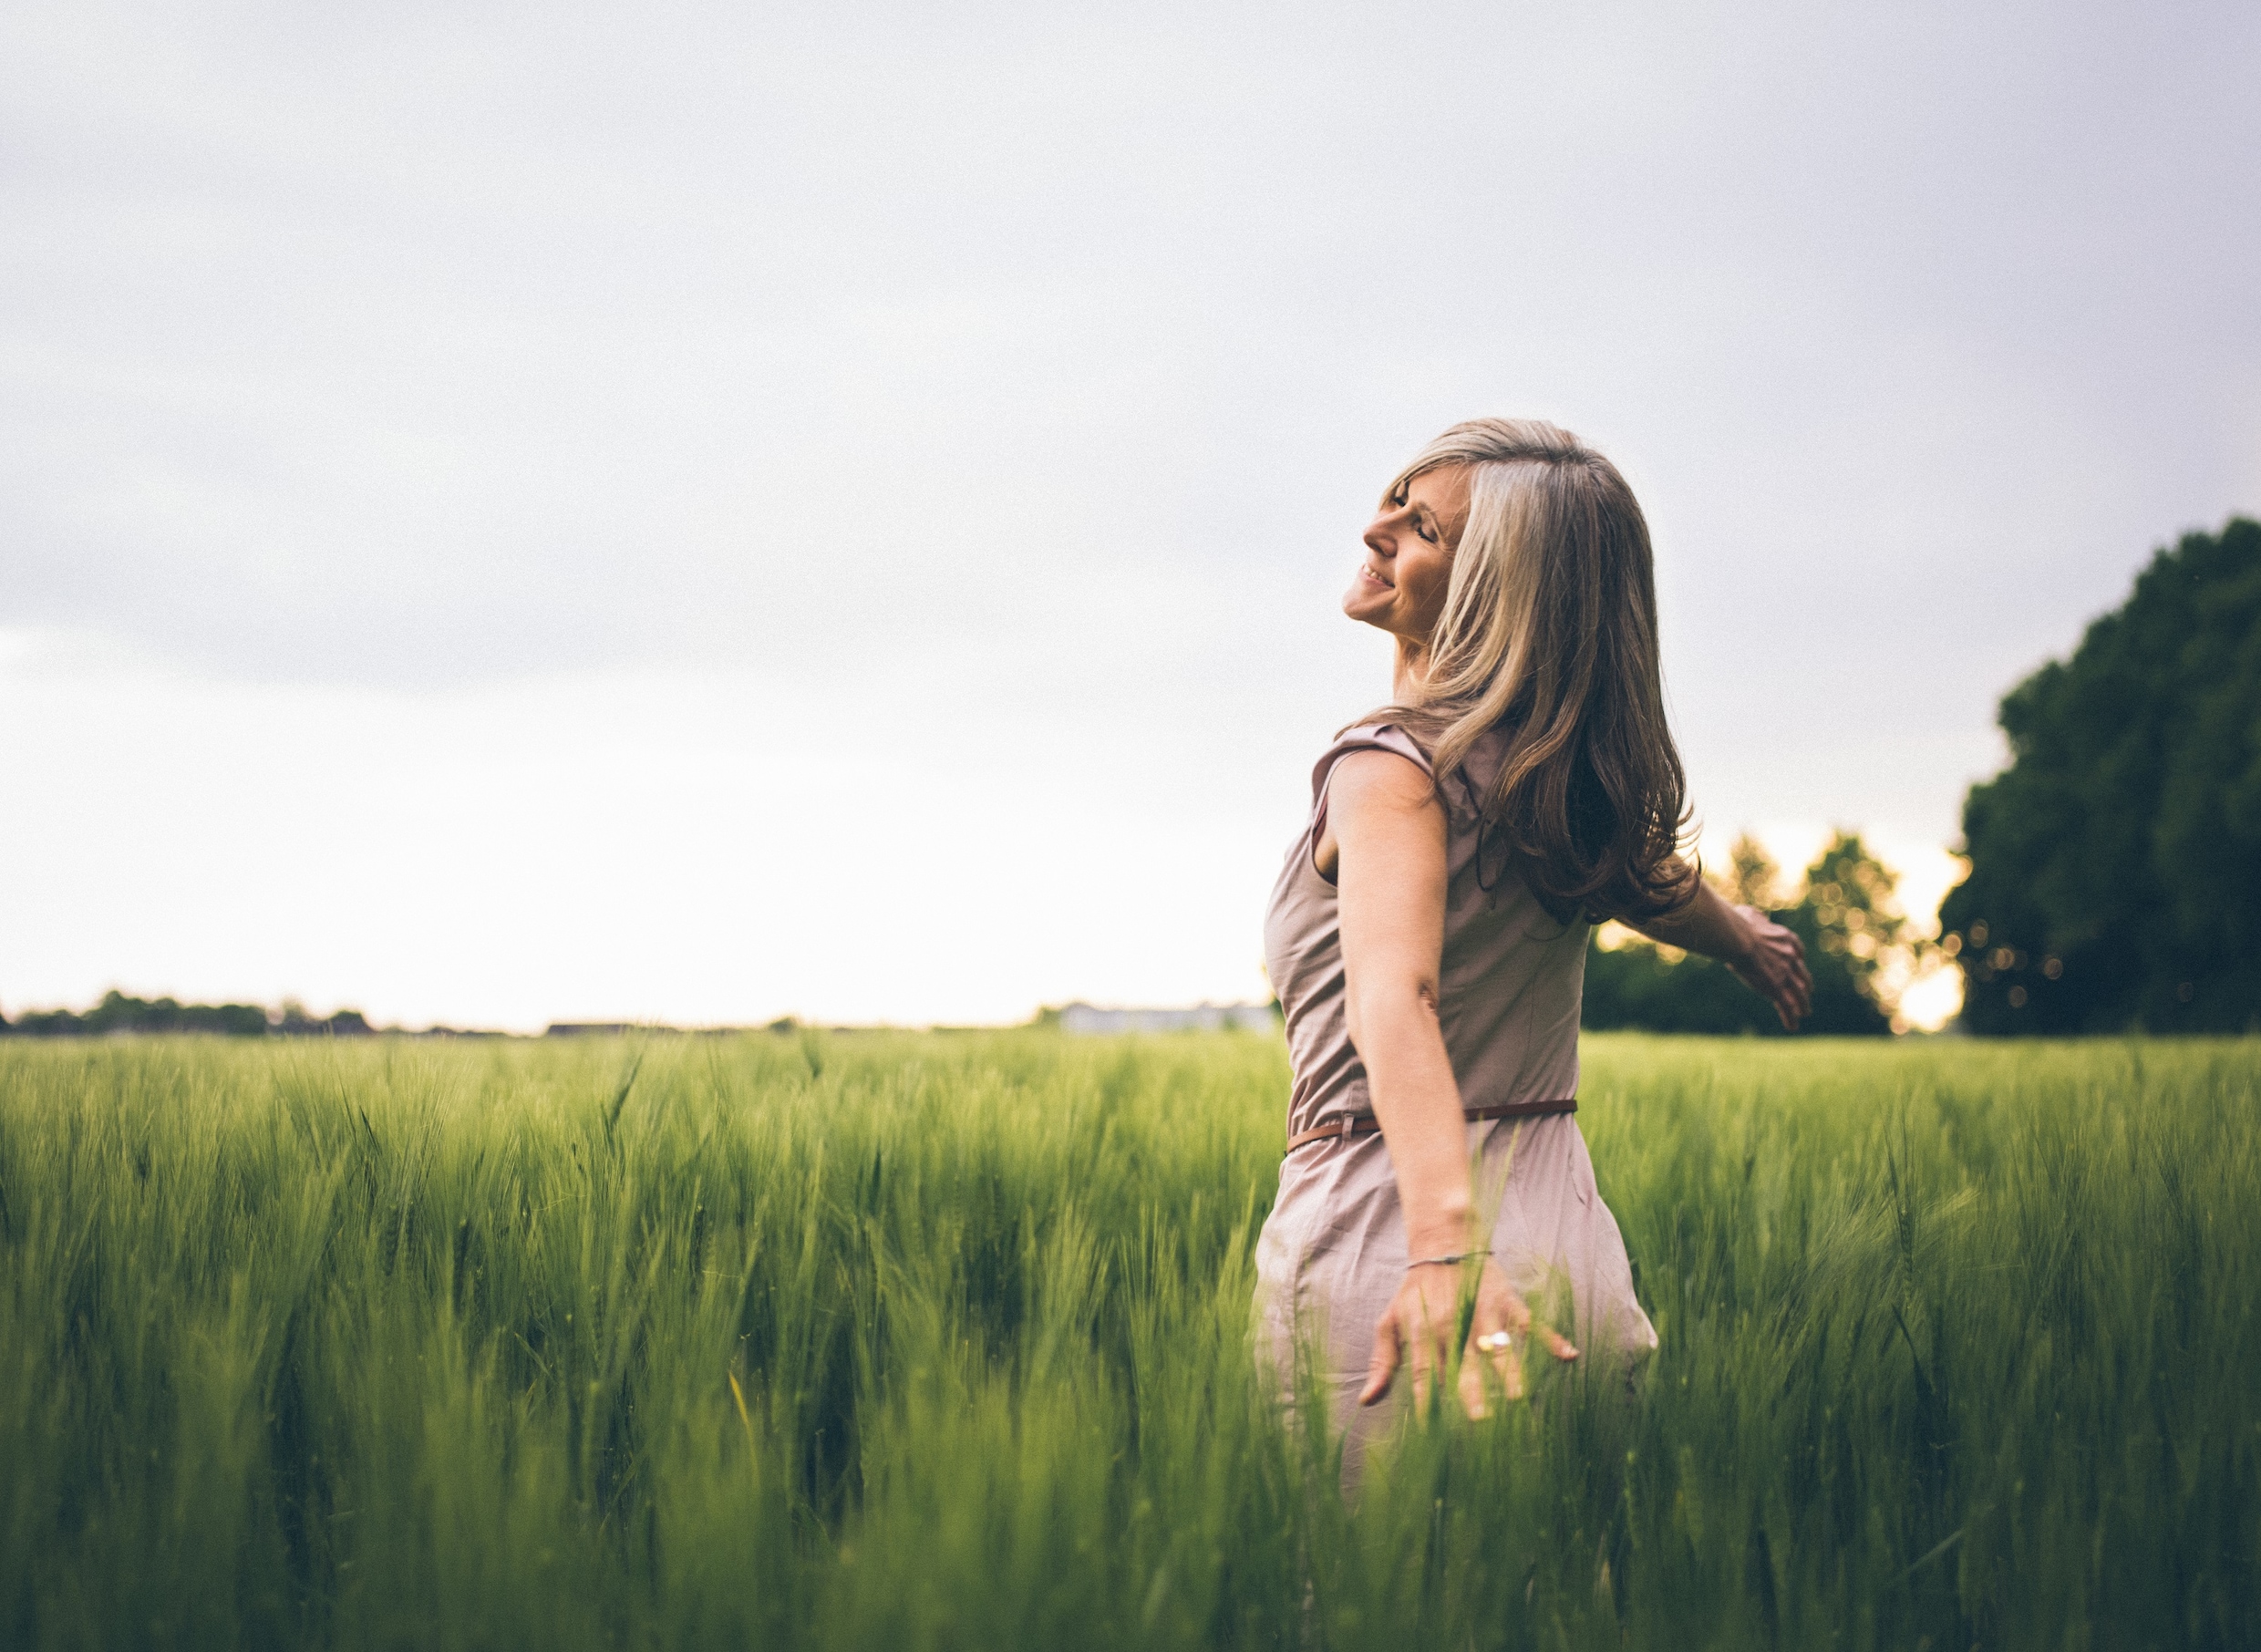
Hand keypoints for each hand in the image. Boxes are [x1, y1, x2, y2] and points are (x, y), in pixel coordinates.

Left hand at [1359, 1257, 1578, 1417]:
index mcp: (1425, 1333)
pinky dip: (1551, 1338)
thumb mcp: (1390, 1323)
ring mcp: (1484, 1313)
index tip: (1430, 1427)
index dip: (1426, 1398)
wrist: (1442, 1245)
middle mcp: (1455, 1326)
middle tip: (1480, 1419)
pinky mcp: (1507, 1302)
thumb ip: (1382, 1363)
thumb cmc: (1413, 1293)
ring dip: (1508, 1370)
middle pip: (1464, 1362)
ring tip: (1518, 1396)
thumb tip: (1366, 1401)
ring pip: (1499, 1346)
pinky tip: (1569, 1356)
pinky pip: (1531, 1323)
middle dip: (1472, 1390)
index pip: (1425, 1371)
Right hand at [1729, 904, 1810, 1029]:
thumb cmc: (1739, 924)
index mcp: (1787, 939)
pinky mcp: (1776, 987)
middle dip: (1805, 986)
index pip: (1798, 952)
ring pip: (1799, 993)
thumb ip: (1754, 918)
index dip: (1798, 961)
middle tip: (1806, 993)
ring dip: (1803, 1005)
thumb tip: (1750, 915)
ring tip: (1804, 1013)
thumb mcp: (1749, 915)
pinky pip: (1786, 1006)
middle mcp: (1791, 957)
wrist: (1739, 938)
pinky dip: (1790, 1017)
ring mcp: (1785, 973)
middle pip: (1803, 975)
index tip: (1798, 965)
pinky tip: (1793, 1026)